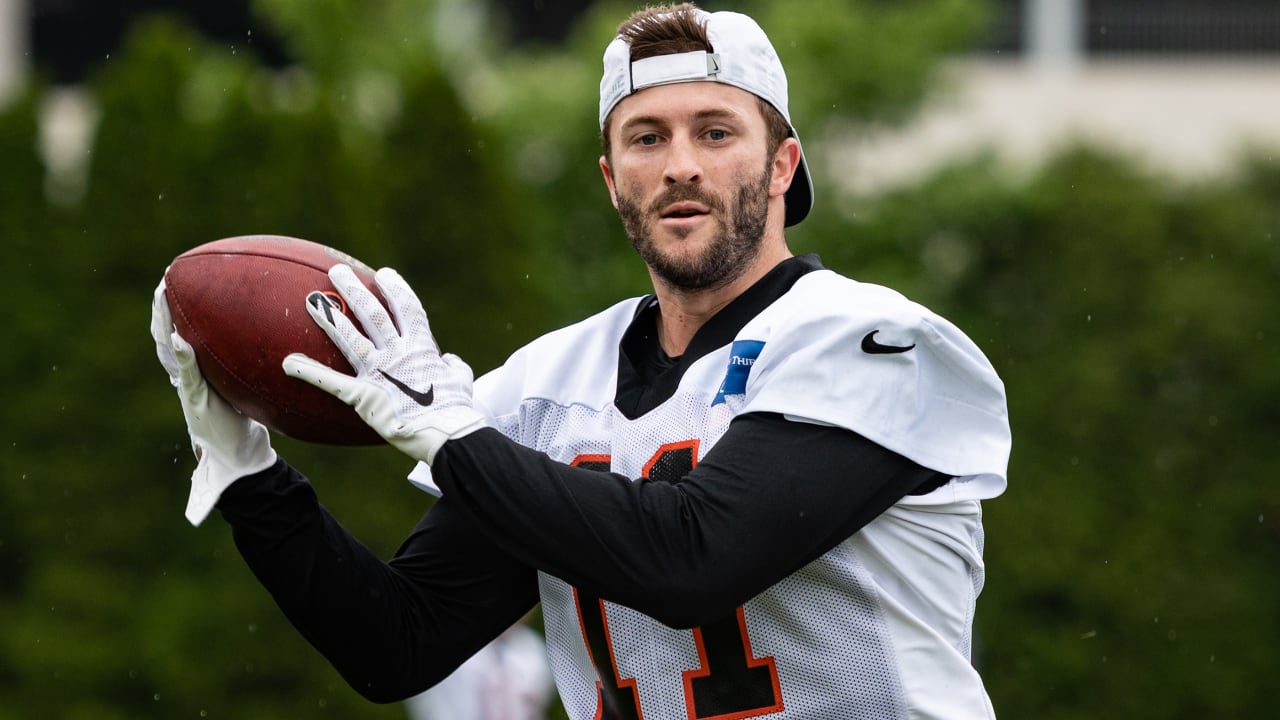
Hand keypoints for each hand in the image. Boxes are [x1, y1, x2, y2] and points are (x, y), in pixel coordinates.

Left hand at [151, 277, 277, 525]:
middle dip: (178, 304)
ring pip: (202, 339)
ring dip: (200, 316)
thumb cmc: (218, 432)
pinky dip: (229, 335)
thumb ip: (190, 371)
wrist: (241, 456)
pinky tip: (245, 326)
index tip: (166, 282)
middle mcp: (193, 372)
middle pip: (179, 330)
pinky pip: (226, 353)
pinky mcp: (229, 384)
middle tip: (183, 277)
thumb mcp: (202, 402)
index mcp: (182, 374)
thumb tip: (175, 338)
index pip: (165, 334)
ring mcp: (212, 378)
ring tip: (208, 292)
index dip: (162, 308)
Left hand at [282, 265, 485, 463]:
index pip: (407, 309)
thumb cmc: (458, 410)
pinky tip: (288, 363)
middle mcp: (398, 354)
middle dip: (355, 290)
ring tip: (312, 299)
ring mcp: (379, 373)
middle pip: (374, 314)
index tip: (384, 274)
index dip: (395, 289)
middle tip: (337, 272)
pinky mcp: (364, 396)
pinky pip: (332, 382)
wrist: (447, 435)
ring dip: (331, 318)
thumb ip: (454, 366)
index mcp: (422, 348)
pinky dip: (309, 372)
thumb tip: (449, 359)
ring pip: (351, 338)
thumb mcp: (462, 382)